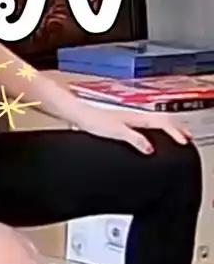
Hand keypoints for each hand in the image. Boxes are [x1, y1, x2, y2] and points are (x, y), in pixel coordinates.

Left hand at [69, 101, 191, 154]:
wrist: (78, 114)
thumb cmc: (93, 121)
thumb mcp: (115, 132)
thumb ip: (134, 139)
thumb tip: (150, 149)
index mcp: (136, 116)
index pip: (162, 122)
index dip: (175, 132)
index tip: (183, 141)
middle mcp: (134, 115)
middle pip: (161, 119)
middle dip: (176, 127)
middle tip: (185, 137)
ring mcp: (128, 117)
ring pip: (154, 120)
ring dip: (166, 127)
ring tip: (173, 135)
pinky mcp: (122, 121)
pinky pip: (145, 124)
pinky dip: (154, 129)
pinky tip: (150, 135)